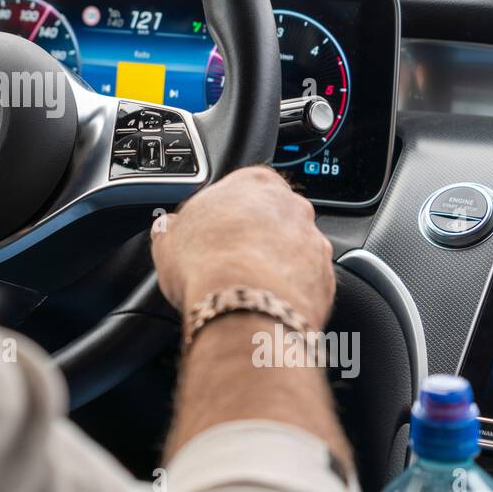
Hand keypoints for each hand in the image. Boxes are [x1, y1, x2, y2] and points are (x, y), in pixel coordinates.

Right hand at [150, 165, 334, 326]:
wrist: (244, 309)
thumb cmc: (206, 265)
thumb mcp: (168, 240)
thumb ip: (171, 228)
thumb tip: (166, 229)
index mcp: (254, 182)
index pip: (243, 187)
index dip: (225, 212)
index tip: (212, 230)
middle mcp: (292, 205)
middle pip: (273, 216)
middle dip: (255, 236)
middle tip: (227, 260)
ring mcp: (314, 241)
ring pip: (293, 249)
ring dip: (275, 264)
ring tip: (246, 288)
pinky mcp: (326, 278)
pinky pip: (305, 281)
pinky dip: (289, 291)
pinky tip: (265, 304)